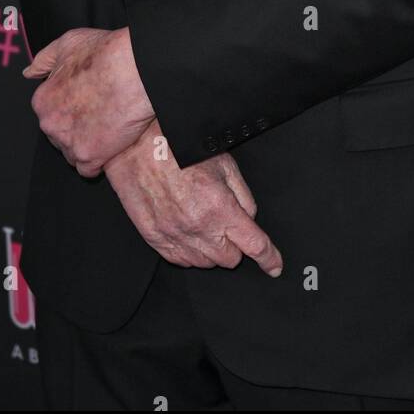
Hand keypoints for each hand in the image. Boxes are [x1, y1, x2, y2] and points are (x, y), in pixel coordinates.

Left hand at [23, 26, 153, 176]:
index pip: (51, 115)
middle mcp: (50, 124)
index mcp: (43, 100)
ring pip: (73, 154)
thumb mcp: (68, 43)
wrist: (134, 69)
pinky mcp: (90, 157)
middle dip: (77, 130)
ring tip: (109, 129)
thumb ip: (45, 59)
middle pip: (60, 136)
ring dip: (88, 146)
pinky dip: (99, 162)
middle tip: (101, 115)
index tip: (88, 103)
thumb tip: (29, 72)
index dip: (71, 110)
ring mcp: (68, 142)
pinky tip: (112, 146)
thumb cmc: (105, 53)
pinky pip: (89, 170)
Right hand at [104, 119, 283, 275]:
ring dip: (210, 249)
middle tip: (225, 222)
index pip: (254, 245)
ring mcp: (174, 235)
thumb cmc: (181, 148)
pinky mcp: (155, 238)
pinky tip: (187, 230)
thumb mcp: (225, 164)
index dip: (269, 259)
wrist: (139, 146)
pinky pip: (180, 260)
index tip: (274, 266)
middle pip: (230, 260)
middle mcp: (198, 227)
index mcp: (220, 207)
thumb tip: (248, 219)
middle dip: (234, 244)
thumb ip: (243, 196)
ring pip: (205, 263)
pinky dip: (189, 251)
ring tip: (202, 221)